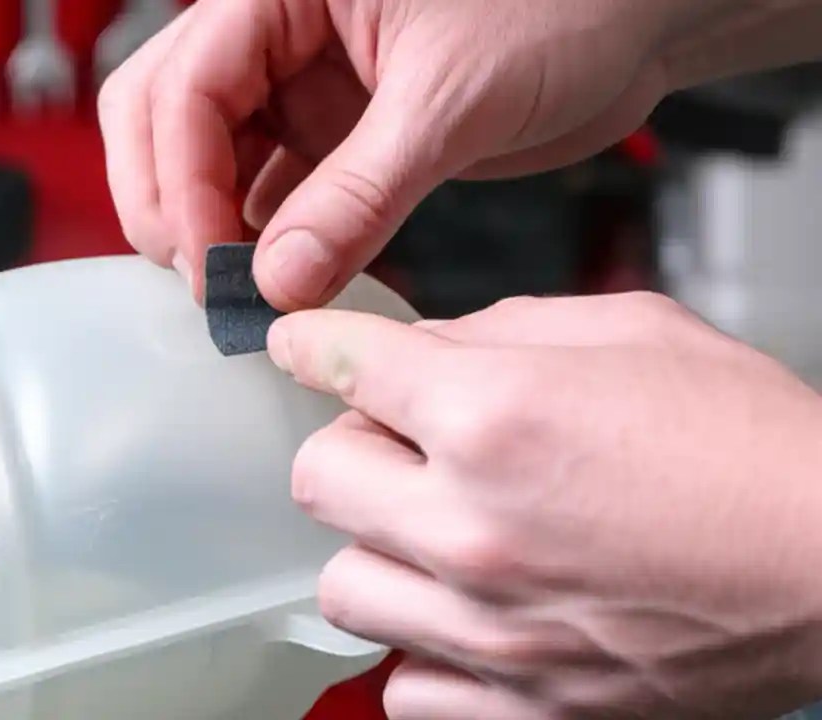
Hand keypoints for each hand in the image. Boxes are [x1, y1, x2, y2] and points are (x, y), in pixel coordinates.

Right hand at [97, 0, 820, 309]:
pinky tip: (286, 284)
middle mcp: (278, 31)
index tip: (212, 263)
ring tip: (246, 298)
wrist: (636, 21)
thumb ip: (357, 192)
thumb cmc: (564, 5)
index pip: (185, 84)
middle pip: (164, 116)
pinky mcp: (337, 134)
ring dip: (215, 231)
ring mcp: (302, 85)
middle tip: (209, 283)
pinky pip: (272, 192)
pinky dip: (269, 242)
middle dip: (172, 202)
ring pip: (209, 161)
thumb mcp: (450, 97)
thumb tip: (279, 280)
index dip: (182, 179)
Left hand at [266, 292, 821, 718]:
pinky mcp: (522, 707)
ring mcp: (491, 629)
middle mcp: (473, 526)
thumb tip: (414, 348)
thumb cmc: (753, 449)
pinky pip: (403, 686)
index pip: (338, 365)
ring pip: (342, 587)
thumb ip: (498, 331)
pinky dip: (420, 647)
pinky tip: (465, 613)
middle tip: (398, 443)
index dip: (311, 346)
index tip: (303, 349)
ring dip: (376, 550)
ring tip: (435, 533)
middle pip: (316, 479)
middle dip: (350, 446)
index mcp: (494, 415)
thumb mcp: (631, 333)